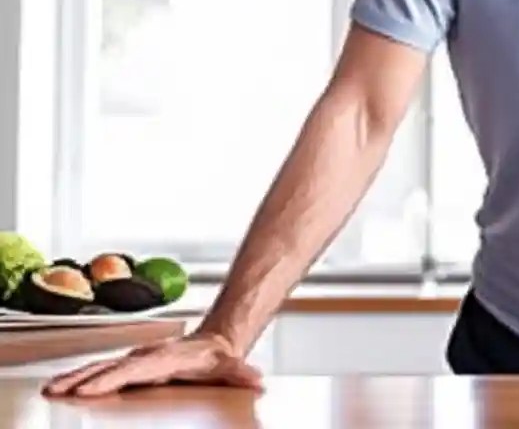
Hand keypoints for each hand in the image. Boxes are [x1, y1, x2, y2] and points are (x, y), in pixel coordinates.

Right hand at [42, 333, 262, 397]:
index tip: (88, 389)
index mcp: (164, 359)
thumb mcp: (232, 367)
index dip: (110, 379)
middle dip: (82, 378)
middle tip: (57, 389)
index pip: (133, 370)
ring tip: (51, 389)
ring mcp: (137, 359)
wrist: (217, 340)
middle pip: (109, 366)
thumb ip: (241, 374)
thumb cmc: (218, 357)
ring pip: (101, 367)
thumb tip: (257, 380)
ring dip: (75, 377)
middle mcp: (146, 356)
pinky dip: (82, 377)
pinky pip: (102, 370)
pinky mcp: (131, 365)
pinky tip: (65, 387)